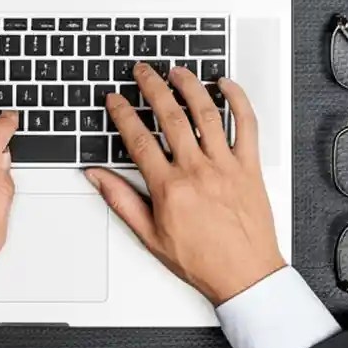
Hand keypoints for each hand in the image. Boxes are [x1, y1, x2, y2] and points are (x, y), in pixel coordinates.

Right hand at [85, 63, 284, 304]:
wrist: (245, 276)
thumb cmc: (202, 260)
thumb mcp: (149, 236)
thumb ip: (121, 200)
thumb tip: (97, 176)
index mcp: (170, 188)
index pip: (139, 139)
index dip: (123, 114)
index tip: (115, 100)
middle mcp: (197, 171)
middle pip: (171, 117)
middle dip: (153, 87)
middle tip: (143, 71)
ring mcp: (226, 166)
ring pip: (207, 114)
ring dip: (190, 86)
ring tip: (177, 71)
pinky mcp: (250, 167)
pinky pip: (247, 125)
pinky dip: (238, 101)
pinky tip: (226, 85)